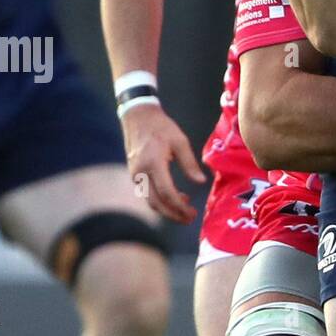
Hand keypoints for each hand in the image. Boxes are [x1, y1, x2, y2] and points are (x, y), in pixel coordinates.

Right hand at [122, 104, 205, 222]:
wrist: (137, 117)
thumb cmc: (161, 127)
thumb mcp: (180, 141)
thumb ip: (189, 163)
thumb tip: (200, 182)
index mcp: (153, 163)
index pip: (166, 193)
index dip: (179, 206)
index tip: (192, 212)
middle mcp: (140, 172)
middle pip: (156, 203)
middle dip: (173, 214)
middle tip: (190, 218)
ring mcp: (135, 175)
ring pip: (150, 201)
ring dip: (167, 210)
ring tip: (185, 211)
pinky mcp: (135, 175)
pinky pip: (147, 194)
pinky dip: (161, 201)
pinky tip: (176, 198)